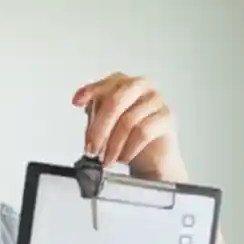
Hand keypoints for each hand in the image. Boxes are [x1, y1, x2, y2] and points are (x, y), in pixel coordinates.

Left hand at [72, 72, 187, 181]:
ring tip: (107, 160)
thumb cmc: (128, 139)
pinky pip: (143, 131)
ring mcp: (155, 100)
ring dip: (113, 145)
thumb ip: (95, 116)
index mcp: (123, 84)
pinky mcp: (166, 117)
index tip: (77, 102)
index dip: (91, 91)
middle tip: (91, 149)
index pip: (106, 83)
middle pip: (115, 101)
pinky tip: (124, 158)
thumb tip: (83, 114)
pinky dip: (129, 148)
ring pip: (128, 120)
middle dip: (99, 129)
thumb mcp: (106, 126)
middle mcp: (140, 87)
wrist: (154, 159)